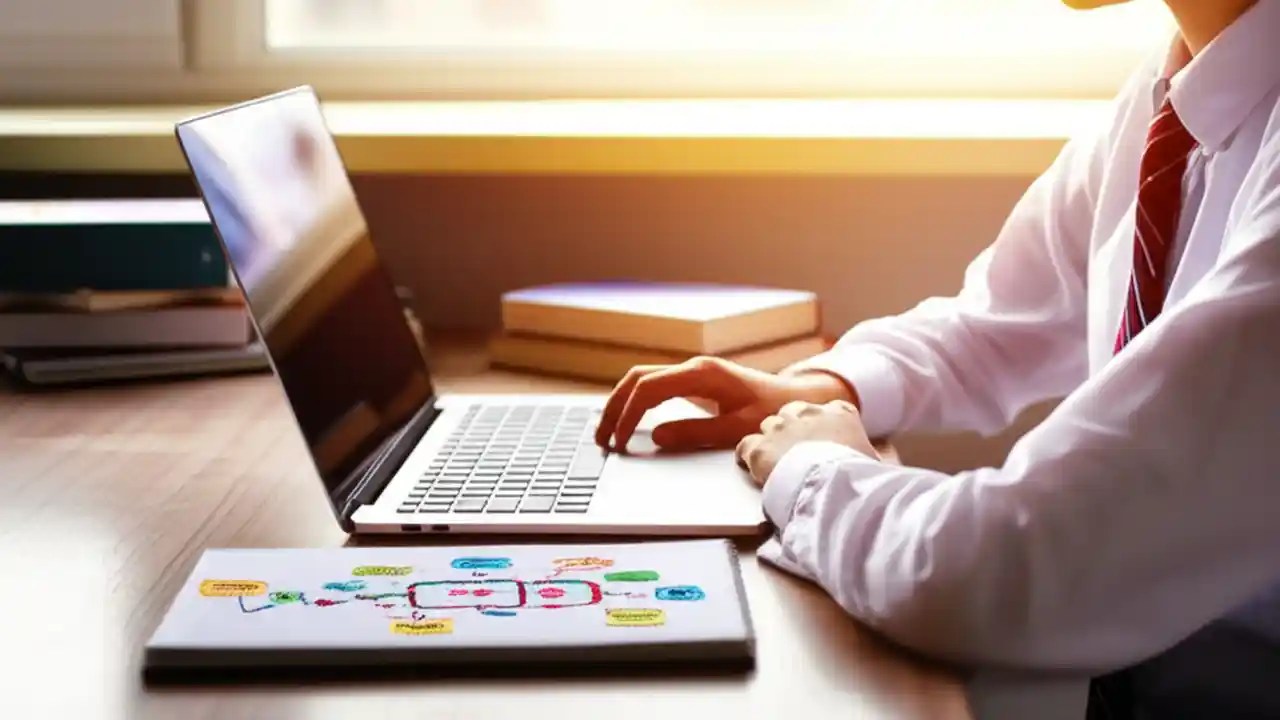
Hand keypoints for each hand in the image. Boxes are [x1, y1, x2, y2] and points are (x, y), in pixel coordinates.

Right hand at [595, 356, 855, 451]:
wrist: (798, 402)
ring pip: (643, 380)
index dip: (628, 415)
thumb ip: (696, 433)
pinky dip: (636, 402)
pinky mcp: (695, 383)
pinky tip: (627, 422)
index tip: (618, 441)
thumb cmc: (774, 414)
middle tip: (600, 438)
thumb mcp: (737, 430)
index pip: (649, 388)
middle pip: (637, 378)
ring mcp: (693, 374)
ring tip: (607, 432)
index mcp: (702, 374)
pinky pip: (655, 386)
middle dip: (614, 406)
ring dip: (622, 403)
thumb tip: (656, 437)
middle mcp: (694, 369)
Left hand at [736, 400, 877, 485]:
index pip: (832, 410)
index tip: (827, 441)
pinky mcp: (759, 448)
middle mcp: (808, 413)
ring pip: (769, 426)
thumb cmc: (860, 479)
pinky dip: (748, 456)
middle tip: (797, 452)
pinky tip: (751, 467)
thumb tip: (887, 460)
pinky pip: (747, 445)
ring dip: (772, 442)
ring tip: (776, 463)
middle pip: (794, 413)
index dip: (826, 427)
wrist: (834, 489)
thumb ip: (878, 455)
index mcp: (841, 413)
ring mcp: (781, 428)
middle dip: (794, 429)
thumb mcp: (879, 463)